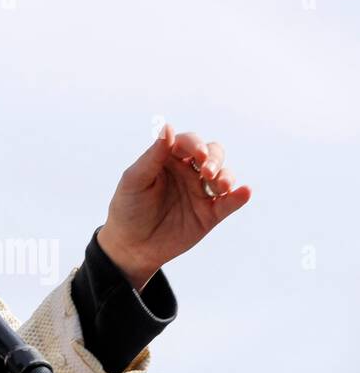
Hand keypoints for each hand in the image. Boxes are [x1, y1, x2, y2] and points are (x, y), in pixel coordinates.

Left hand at [97, 124, 252, 290]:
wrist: (132, 244)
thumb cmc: (128, 206)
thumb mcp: (135, 180)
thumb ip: (153, 156)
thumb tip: (167, 127)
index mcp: (169, 158)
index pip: (188, 142)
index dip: (195, 145)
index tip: (197, 155)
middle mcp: (188, 172)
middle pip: (212, 154)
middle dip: (214, 159)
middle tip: (206, 172)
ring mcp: (200, 192)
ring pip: (224, 175)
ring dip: (226, 176)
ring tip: (221, 185)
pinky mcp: (210, 214)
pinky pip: (229, 203)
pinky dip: (239, 197)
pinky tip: (244, 192)